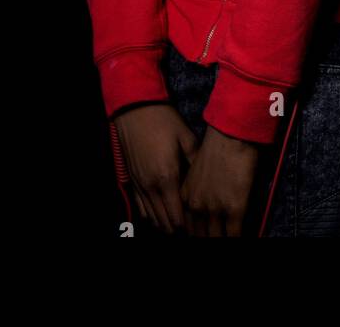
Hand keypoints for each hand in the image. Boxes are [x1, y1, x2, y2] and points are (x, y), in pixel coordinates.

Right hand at [113, 104, 198, 233]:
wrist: (135, 110)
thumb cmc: (163, 121)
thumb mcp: (186, 138)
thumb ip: (195, 162)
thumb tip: (208, 178)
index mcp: (167, 177)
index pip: (178, 214)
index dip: (189, 225)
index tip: (200, 225)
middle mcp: (151, 186)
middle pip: (165, 221)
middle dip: (178, 228)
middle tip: (193, 229)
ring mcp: (140, 184)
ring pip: (152, 217)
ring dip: (165, 224)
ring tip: (179, 227)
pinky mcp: (132, 180)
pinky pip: (141, 208)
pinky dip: (151, 216)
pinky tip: (161, 218)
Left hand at [180, 125, 261, 236]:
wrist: (231, 134)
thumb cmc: (217, 146)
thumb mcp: (197, 170)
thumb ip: (197, 189)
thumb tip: (206, 201)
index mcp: (185, 197)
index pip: (187, 227)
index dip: (197, 234)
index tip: (205, 234)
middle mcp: (196, 206)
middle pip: (200, 236)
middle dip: (208, 238)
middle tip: (216, 237)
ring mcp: (215, 209)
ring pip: (216, 238)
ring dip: (222, 240)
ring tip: (228, 239)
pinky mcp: (234, 208)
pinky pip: (234, 234)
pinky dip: (238, 239)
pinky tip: (243, 238)